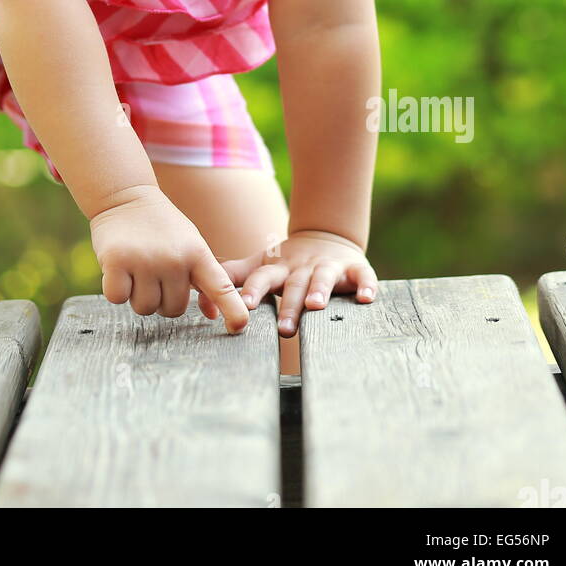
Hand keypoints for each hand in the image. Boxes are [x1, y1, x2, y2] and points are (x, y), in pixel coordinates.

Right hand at [90, 185, 249, 334]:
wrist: (125, 196)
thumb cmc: (161, 227)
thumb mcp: (190, 245)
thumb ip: (203, 278)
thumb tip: (212, 316)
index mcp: (197, 254)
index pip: (221, 288)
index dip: (233, 311)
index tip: (238, 327)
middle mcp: (174, 259)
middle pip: (172, 310)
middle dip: (161, 299)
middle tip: (154, 271)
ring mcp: (145, 261)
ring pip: (145, 308)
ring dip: (138, 295)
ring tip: (137, 267)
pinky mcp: (116, 262)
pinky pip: (117, 298)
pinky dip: (116, 289)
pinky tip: (118, 267)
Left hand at [195, 230, 377, 336]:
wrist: (326, 238)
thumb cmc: (287, 262)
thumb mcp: (261, 267)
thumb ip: (234, 278)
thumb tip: (198, 297)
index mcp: (278, 269)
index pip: (262, 279)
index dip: (252, 290)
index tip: (243, 305)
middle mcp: (302, 268)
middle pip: (294, 286)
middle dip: (289, 305)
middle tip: (284, 328)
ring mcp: (328, 267)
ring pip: (323, 279)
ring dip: (320, 291)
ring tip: (317, 307)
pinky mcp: (354, 269)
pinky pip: (362, 277)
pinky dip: (365, 286)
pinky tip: (366, 298)